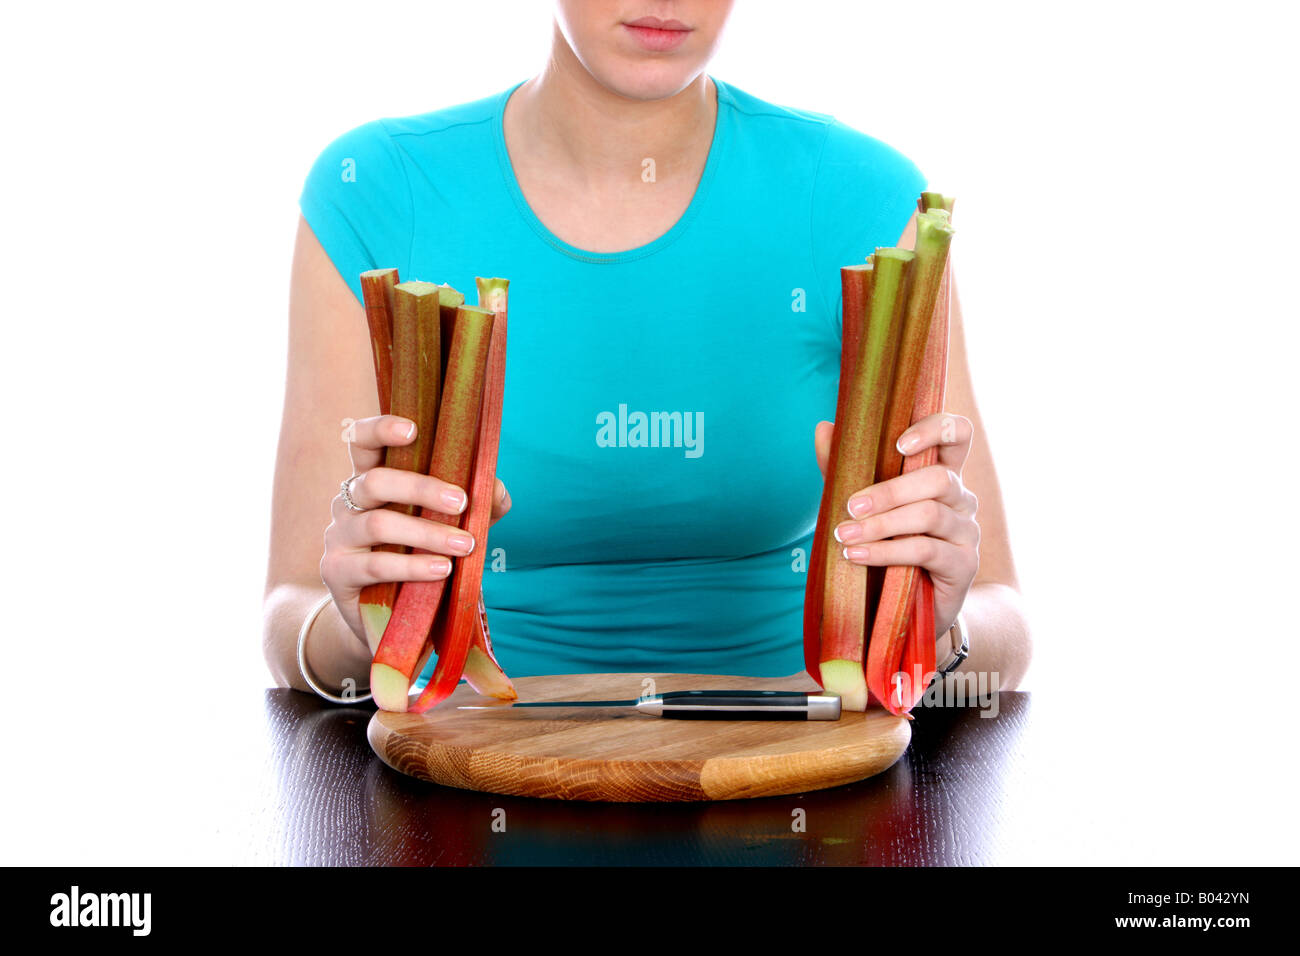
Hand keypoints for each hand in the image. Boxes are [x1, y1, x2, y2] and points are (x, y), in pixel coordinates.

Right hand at [319, 414, 511, 644]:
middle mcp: (348, 502)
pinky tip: (442, 569)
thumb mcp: (456, 527)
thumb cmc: (423, 558)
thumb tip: (496, 489)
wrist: (391, 618)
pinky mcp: (336, 572)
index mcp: (372, 479)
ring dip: (427, 533)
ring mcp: (337, 536)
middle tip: (462, 502)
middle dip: (422, 488)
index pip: (362, 442)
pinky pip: (375, 564)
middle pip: (375, 481)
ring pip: (379, 524)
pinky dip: (412, 566)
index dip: (380, 429)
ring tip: (465, 545)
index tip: (413, 429)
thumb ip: (480, 505)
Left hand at [814, 413, 979, 638]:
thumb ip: (844, 468)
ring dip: (881, 525)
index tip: (898, 443)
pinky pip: (925, 550)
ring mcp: (967, 531)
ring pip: (929, 514)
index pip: (958, 434)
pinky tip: (858, 555)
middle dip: (889, 492)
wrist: (907, 606)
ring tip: (845, 536)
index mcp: (942, 474)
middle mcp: (961, 498)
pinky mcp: (964, 564)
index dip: (936, 429)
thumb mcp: (863, 505)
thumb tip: (824, 427)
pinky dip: (886, 551)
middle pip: (938, 478)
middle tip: (850, 506)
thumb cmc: (886, 545)